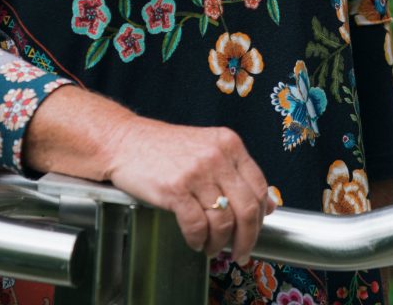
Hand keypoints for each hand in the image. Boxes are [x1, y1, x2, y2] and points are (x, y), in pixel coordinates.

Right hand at [105, 115, 272, 260]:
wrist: (124, 140)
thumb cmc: (163, 147)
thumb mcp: (206, 148)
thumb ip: (236, 172)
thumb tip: (268, 204)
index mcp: (228, 143)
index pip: (259, 187)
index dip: (260, 217)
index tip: (255, 231)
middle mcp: (216, 155)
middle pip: (246, 208)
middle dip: (246, 238)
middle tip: (240, 252)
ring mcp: (196, 172)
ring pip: (223, 221)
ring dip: (219, 243)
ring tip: (212, 247)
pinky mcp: (175, 189)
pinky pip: (197, 226)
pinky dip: (197, 240)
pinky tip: (194, 240)